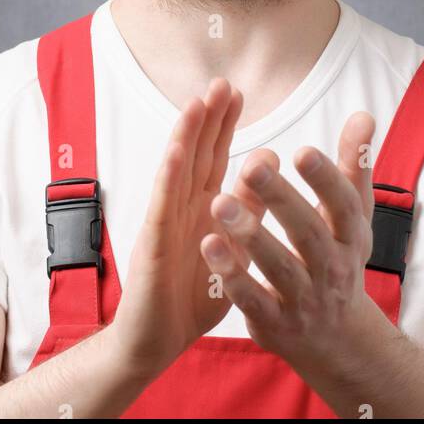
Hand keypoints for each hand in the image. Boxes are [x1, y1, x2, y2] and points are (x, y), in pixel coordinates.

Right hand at [111, 78, 248, 378]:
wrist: (157, 341)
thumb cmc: (192, 294)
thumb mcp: (232, 246)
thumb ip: (249, 206)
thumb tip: (270, 160)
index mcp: (201, 207)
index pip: (214, 157)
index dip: (223, 125)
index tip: (236, 92)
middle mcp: (181, 207)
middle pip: (195, 154)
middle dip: (207, 119)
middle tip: (221, 82)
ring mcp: (164, 222)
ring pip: (176, 171)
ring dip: (186, 136)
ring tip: (198, 103)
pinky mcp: (153, 244)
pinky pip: (162, 206)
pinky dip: (168, 177)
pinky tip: (177, 152)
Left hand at [199, 111, 376, 382]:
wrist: (340, 341)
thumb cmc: (340, 259)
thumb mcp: (354, 216)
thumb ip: (354, 166)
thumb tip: (363, 116)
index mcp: (350, 237)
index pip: (343, 206)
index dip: (326, 180)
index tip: (302, 151)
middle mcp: (330, 269)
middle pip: (307, 232)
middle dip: (280, 199)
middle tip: (252, 164)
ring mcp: (303, 299)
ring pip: (277, 267)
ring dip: (249, 235)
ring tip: (219, 201)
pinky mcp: (274, 323)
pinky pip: (252, 299)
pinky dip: (231, 275)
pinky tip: (208, 245)